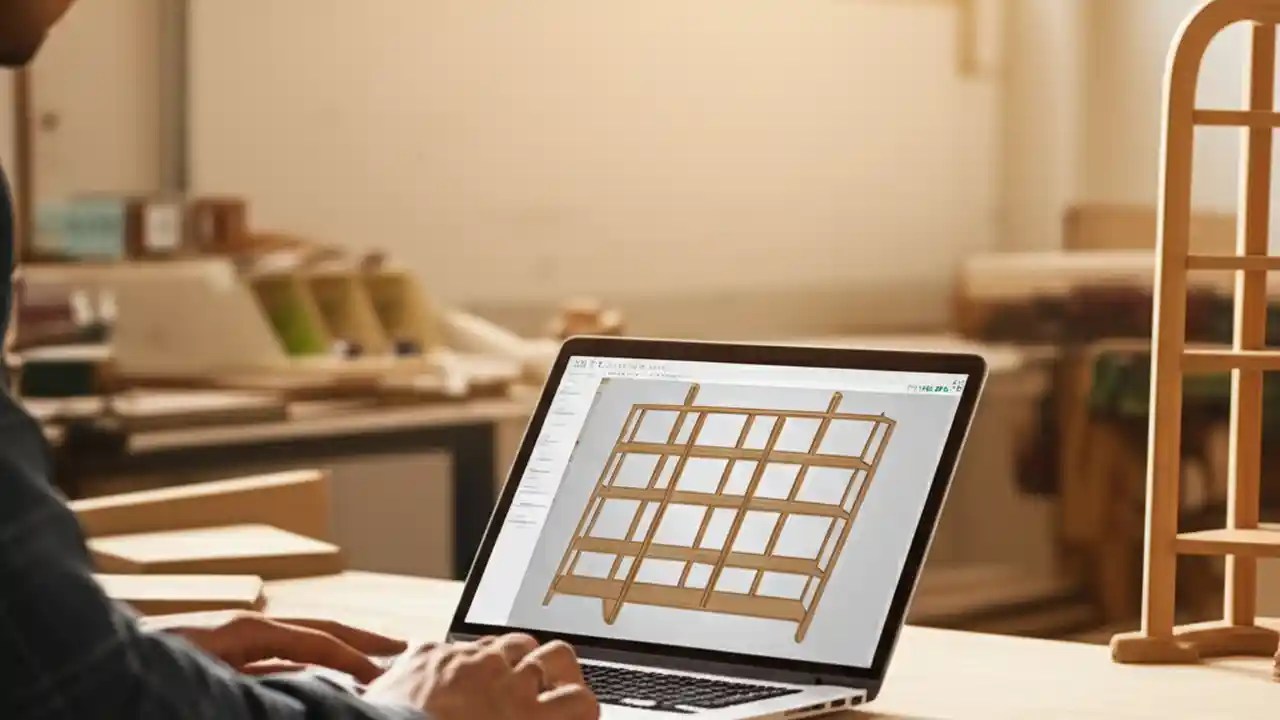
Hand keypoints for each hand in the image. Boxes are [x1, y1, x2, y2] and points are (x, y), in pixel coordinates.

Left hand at [148, 611, 406, 682]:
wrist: (91, 667)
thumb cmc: (141, 683)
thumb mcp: (213, 683)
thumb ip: (269, 682)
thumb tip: (317, 687)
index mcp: (242, 629)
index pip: (316, 639)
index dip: (356, 655)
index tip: (387, 673)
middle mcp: (238, 631)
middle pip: (313, 632)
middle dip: (358, 641)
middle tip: (399, 650)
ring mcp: (225, 647)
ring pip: (294, 650)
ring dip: (332, 658)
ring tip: (365, 670)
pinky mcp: (213, 665)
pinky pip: (269, 666)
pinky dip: (301, 673)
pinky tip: (314, 689)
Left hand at [364, 633, 598, 719]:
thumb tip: (547, 719)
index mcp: (525, 717)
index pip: (580, 700)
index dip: (583, 706)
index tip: (576, 714)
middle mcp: (502, 681)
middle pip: (556, 655)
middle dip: (558, 670)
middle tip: (549, 687)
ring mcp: (465, 660)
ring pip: (511, 640)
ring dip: (515, 657)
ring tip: (505, 677)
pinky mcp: (428, 652)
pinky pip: (460, 645)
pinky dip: (464, 660)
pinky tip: (453, 679)